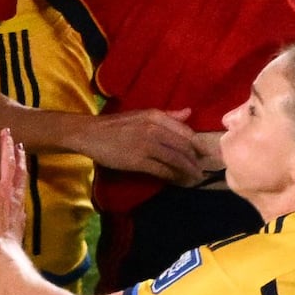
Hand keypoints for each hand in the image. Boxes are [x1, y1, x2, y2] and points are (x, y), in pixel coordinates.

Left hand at [0, 130, 28, 247]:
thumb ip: (19, 214)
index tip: (20, 147)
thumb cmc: (9, 242)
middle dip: (7, 146)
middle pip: (7, 163)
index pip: (20, 173)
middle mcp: (5, 191)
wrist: (0, 248)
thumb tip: (20, 212)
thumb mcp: (20, 225)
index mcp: (16, 198)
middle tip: (6, 132)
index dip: (20, 158)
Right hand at [68, 108, 204, 184]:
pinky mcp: (139, 161)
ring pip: (177, 160)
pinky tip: (179, 181)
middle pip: (184, 148)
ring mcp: (147, 145)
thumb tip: (188, 113)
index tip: (205, 156)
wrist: (90, 133)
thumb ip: (167, 115)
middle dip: (196, 161)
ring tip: (195, 179)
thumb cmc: (116, 124)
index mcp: (156, 116)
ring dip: (189, 171)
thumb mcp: (142, 114)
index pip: (186, 133)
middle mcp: (154, 129)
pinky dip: (174, 177)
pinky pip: (163, 170)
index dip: (198, 146)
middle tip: (203, 171)